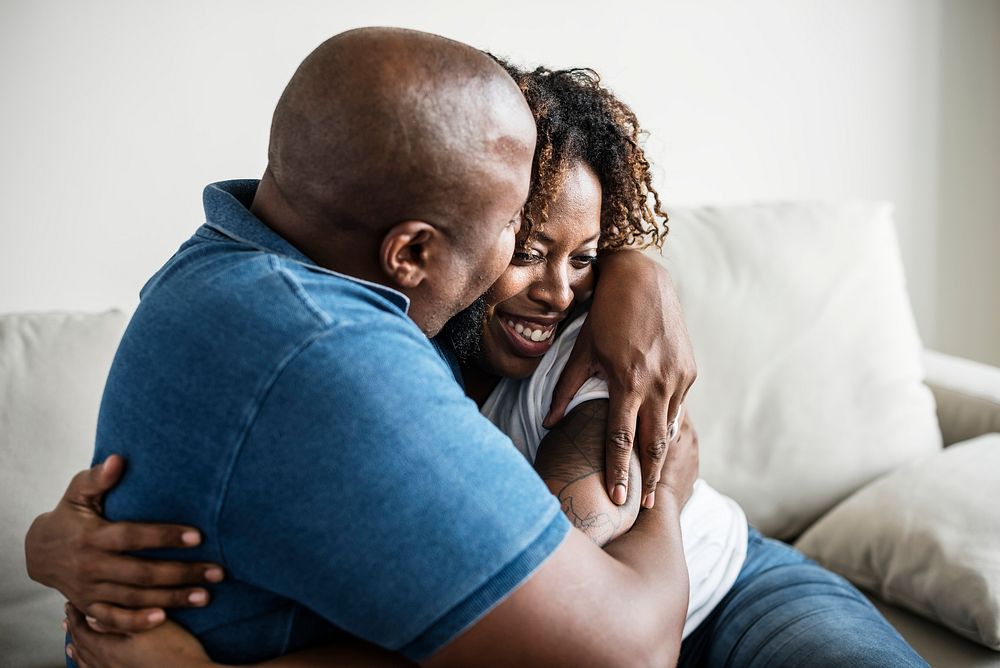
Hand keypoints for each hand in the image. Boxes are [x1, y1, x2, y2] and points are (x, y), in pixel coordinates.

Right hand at [24, 455, 223, 632]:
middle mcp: (92, 566)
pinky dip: (137, 622)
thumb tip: (118, 459)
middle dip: (181, 573)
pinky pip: (114, 619)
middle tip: (217, 572)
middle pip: (141, 574)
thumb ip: (98, 478)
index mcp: (93, 536)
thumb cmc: (69, 516)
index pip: (133, 537)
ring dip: (171, 599)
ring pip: (135, 598)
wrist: (38, 552)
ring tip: (205, 596)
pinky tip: (165, 619)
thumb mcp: (77, 493)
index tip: (198, 536)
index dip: (164, 536)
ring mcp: (90, 590)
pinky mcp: (90, 606)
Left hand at [65, 603, 214, 667]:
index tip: (70, 604)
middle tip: (68, 620)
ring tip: (71, 646)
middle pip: (82, 648)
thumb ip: (120, 619)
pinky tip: (93, 666)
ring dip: (78, 651)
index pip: (83, 631)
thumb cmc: (174, 649)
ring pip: (88, 664)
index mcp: (108, 650)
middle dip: (74, 631)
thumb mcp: (149, 626)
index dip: (76, 616)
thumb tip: (95, 612)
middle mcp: (106, 666)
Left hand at [545, 250, 696, 508]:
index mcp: (627, 381)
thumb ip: (566, 388)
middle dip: (648, 478)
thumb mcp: (581, 349)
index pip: (620, 438)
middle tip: (644, 507)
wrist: (643, 278)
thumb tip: (548, 423)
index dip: (617, 472)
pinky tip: (660, 440)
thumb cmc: (605, 313)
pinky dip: (668, 425)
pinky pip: (678, 406)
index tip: (618, 500)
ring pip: (669, 427)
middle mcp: (657, 383)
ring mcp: (678, 377)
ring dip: (661, 457)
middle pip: (653, 444)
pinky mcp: (689, 369)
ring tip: (654, 484)